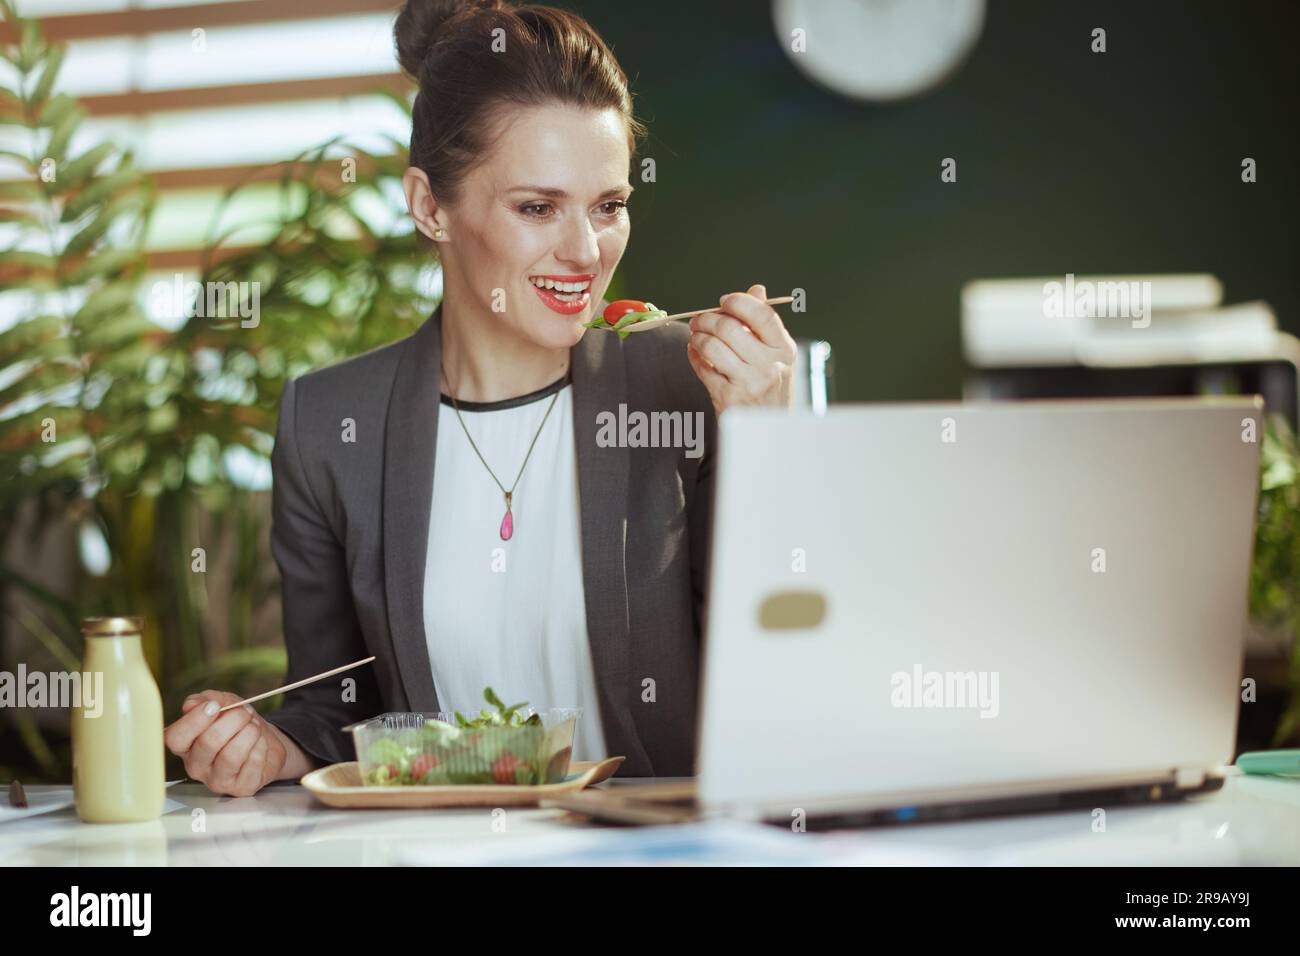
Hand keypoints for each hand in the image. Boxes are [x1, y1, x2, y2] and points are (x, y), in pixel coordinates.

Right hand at [164, 690, 310, 796]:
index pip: (175, 737)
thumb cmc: (239, 724)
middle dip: (233, 720)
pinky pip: (253, 763)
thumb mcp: (226, 703)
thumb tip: (192, 703)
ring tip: (254, 727)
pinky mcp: (240, 788)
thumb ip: (209, 699)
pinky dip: (261, 746)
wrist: (266, 741)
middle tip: (244, 713)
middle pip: (208, 743)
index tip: (214, 706)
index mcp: (185, 745)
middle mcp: (195, 766)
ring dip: (249, 732)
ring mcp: (216, 781)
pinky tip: (259, 744)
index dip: (194, 720)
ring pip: (232, 754)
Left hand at [686, 284, 796, 416]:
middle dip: (707, 319)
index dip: (739, 302)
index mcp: (784, 349)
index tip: (724, 302)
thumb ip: (764, 323)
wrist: (769, 428)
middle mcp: (770, 366)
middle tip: (699, 319)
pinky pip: (703, 369)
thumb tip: (757, 290)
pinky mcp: (729, 398)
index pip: (763, 315)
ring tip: (696, 335)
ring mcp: (750, 383)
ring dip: (698, 337)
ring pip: (713, 347)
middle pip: (730, 328)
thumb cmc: (771, 387)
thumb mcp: (777, 355)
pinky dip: (694, 356)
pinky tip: (694, 352)